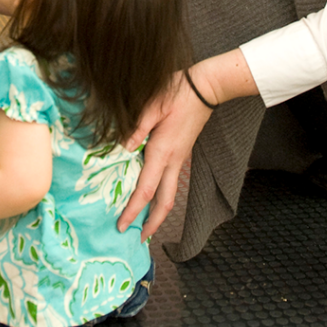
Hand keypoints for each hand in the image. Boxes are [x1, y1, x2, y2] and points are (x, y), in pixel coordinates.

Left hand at [117, 71, 212, 241]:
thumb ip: (136, 128)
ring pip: (169, 193)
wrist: (205, 88)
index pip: (146, 190)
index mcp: (162, 152)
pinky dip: (161, 194)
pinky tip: (151, 192)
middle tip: (139, 238)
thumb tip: (122, 148)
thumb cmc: (177, 92)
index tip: (121, 225)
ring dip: (158, 211)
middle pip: (165, 202)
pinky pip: (170, 180)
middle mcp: (173, 161)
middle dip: (153, 223)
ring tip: (144, 222)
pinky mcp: (182, 152)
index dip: (133, 210)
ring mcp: (179, 158)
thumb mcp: (152, 105)